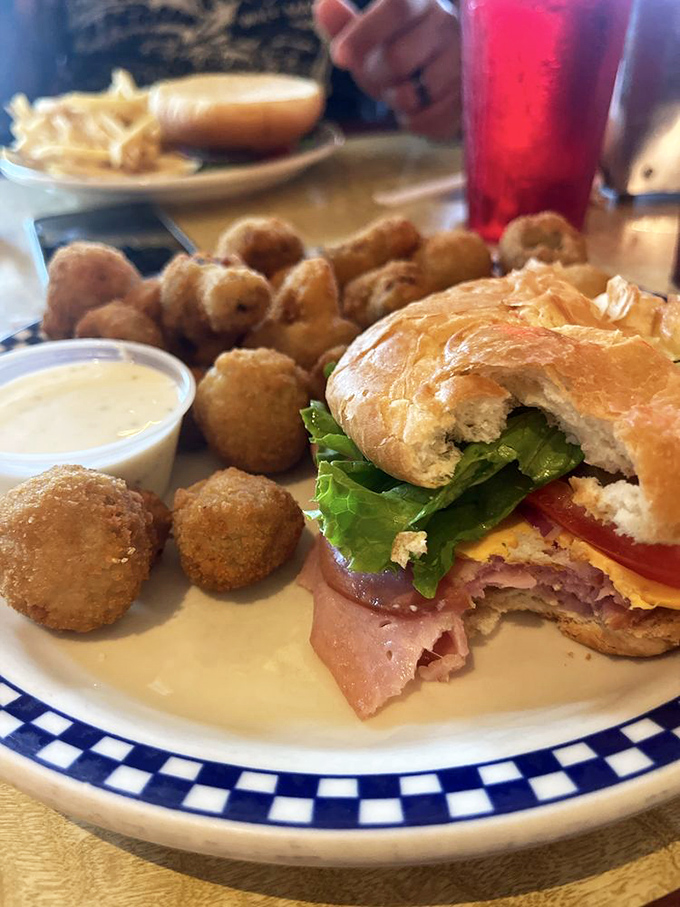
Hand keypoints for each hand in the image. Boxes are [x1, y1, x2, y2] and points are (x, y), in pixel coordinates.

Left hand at [314, 0, 460, 140]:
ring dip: (396, 103)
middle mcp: (448, 24)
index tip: (339, 56)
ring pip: (410, 95)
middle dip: (377, 79)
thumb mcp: (372, 39)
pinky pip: (426, 121)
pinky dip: (413, 122)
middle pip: (396, 59)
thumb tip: (324, 6)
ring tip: (406, 91)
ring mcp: (464, 61)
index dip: (363, 33)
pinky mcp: (470, 97)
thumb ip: (347, 25)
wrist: (452, 80)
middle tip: (383, 79)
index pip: (396, 6)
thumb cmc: (405, 54)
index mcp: (421, 2)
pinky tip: (422, 107)